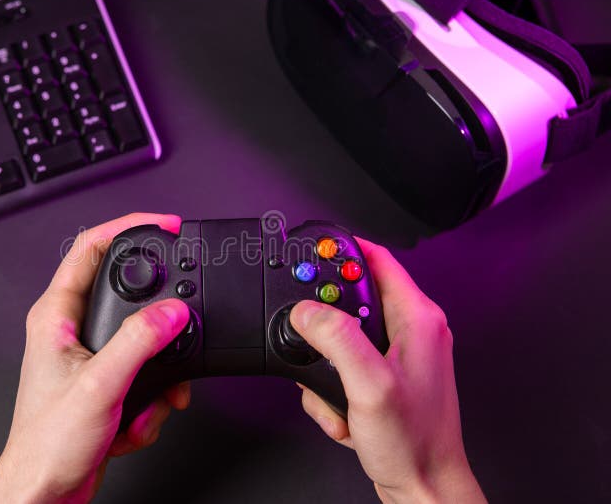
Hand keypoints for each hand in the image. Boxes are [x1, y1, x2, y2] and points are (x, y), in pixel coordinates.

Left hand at [0, 213, 191, 503]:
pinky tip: (134, 421)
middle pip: (128, 293)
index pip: (92, 247)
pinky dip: (153, 399)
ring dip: (160, 373)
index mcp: (55, 315)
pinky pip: (147, 374)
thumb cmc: (47, 443)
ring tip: (147, 401)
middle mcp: (71, 331)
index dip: (130, 226)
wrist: (45, 491)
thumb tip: (173, 310)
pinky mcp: (107, 384)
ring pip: (144, 339)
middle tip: (181, 323)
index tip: (165, 225)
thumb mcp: (101, 385)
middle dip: (159, 321)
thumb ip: (141, 341)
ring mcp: (90, 358)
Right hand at [290, 239, 485, 503]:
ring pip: (340, 336)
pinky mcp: (383, 379)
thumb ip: (336, 339)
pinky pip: (343, 366)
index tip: (309, 254)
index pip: (376, 258)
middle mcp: (411, 331)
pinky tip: (343, 413)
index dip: (340, 250)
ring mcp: (397, 356)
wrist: (424, 488)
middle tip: (313, 346)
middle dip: (323, 327)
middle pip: (350, 299)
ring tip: (336, 395)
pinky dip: (333, 390)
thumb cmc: (415, 444)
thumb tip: (306, 311)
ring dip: (325, 367)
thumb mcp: (369, 385)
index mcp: (418, 319)